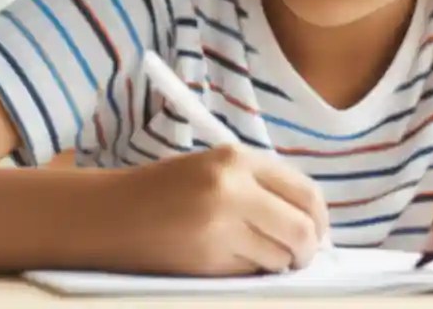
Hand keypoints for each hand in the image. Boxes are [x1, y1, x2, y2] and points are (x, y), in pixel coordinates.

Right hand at [115, 144, 329, 275]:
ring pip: (280, 257)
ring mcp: (220, 227)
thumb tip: (313, 220)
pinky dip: (251, 271)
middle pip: (302, 229)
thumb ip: (261, 185)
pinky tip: (229, 259)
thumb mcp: (215, 168)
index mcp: (236, 159)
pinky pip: (252, 273)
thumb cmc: (165, 191)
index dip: (321, 217)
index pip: (305, 191)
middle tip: (299, 256)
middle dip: (308, 249)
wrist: (111, 214)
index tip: (319, 230)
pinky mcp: (208, 261)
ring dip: (277, 263)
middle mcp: (232, 189)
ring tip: (254, 254)